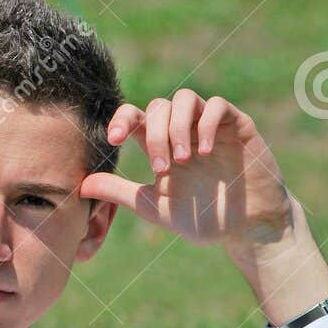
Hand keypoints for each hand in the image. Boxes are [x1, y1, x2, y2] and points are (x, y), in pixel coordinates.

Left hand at [80, 90, 292, 254]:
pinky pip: (217, 106)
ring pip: (185, 99)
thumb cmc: (202, 218)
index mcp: (161, 144)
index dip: (121, 119)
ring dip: (177, 127)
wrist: (246, 228)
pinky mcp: (238, 125)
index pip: (135, 116)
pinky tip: (205, 152)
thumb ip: (120, 193)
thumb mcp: (154, 207)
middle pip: (159, 106)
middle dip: (155, 135)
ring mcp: (211, 125)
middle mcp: (184, 130)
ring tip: (182, 160)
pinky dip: (207, 124)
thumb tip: (81, 185)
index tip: (114, 139)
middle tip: (162, 168)